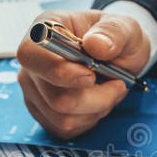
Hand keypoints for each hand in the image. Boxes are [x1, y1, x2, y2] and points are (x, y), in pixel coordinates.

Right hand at [16, 10, 149, 138]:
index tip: (91, 76)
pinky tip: (96, 102)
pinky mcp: (41, 112)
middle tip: (117, 83)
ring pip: (63, 118)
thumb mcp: (125, 27)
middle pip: (55, 97)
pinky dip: (88, 120)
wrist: (119, 57)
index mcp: (44, 29)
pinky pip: (63, 129)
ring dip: (96, 110)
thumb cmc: (115, 39)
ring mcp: (33, 89)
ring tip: (109, 91)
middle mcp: (33, 62)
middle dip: (96, 97)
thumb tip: (95, 44)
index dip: (59, 72)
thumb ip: (113, 32)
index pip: (31, 55)